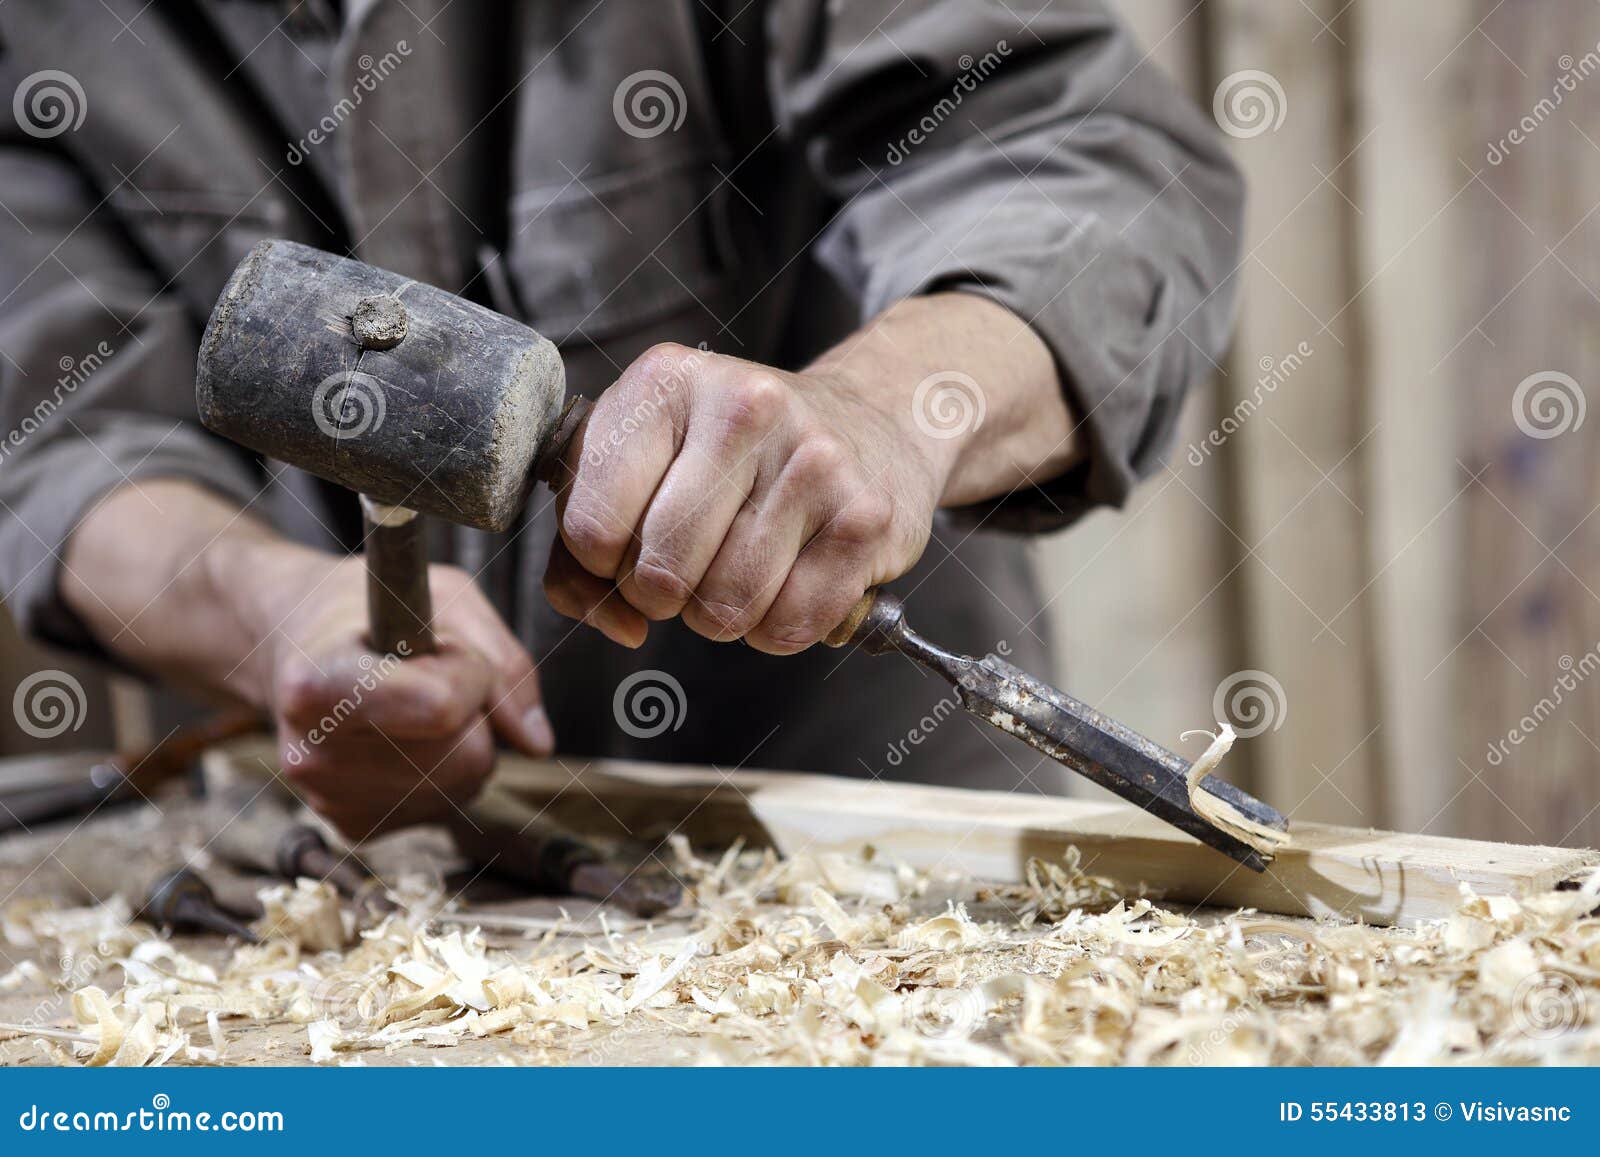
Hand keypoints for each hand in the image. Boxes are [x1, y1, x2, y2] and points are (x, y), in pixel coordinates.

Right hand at [235, 547, 552, 838]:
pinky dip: (446, 771)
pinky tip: (405, 737)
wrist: (298, 645)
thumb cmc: (371, 611)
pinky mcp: (352, 825)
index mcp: (317, 685)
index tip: (446, 645)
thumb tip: (537, 744)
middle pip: (466, 755)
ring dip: (464, 740)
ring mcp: (328, 798)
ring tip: (414, 703)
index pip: (441, 706)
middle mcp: (311, 754)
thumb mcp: (445, 596)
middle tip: (428, 674)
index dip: (471, 673)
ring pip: (464, 784)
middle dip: (473, 710)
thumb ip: (504, 662)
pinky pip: (446, 806)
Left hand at [546, 342, 951, 653]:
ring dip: (720, 615)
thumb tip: (619, 625)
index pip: (591, 526)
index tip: (628, 547)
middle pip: (660, 573)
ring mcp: (813, 460)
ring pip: (725, 607)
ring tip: (739, 568)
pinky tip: (787, 581)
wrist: (871, 421)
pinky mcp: (864, 516)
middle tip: (688, 567)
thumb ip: (581, 552)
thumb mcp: (641, 466)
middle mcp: (745, 408)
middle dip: (662, 596)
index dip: (599, 566)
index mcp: (667, 383)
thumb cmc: (732, 456)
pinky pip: (789, 626)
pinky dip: (777, 628)